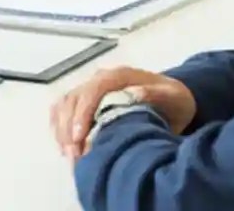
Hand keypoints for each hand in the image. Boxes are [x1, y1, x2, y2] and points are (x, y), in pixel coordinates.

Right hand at [50, 66, 196, 159]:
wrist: (172, 100)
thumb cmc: (173, 100)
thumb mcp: (172, 96)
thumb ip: (155, 94)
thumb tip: (134, 95)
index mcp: (119, 76)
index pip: (93, 89)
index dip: (83, 113)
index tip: (80, 137)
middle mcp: (100, 79)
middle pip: (74, 99)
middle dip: (69, 128)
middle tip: (73, 156)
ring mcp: (90, 90)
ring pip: (64, 105)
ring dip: (62, 130)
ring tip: (69, 156)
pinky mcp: (86, 102)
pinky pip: (63, 111)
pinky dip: (59, 128)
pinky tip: (65, 147)